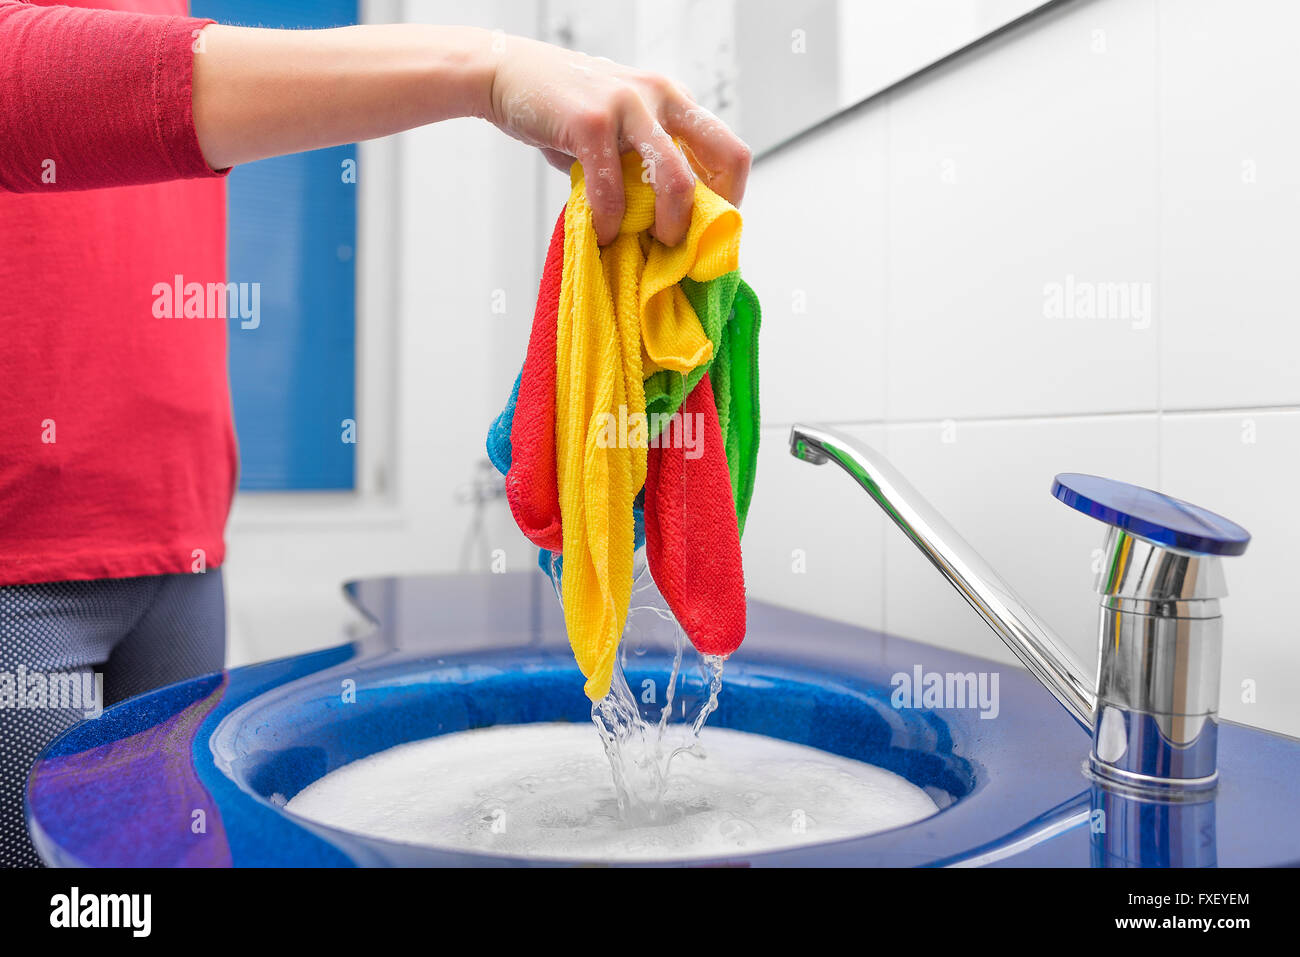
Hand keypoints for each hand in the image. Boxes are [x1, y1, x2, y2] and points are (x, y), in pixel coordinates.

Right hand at [486, 35, 750, 245]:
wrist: (508, 74)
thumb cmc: (566, 112)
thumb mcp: (618, 132)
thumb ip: (643, 166)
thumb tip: (665, 226)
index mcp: (676, 100)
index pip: (730, 151)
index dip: (729, 198)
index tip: (703, 230)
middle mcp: (663, 96)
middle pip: (726, 157)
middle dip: (712, 212)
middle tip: (685, 241)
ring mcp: (629, 105)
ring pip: (677, 179)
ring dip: (669, 224)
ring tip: (650, 242)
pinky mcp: (591, 121)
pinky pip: (612, 189)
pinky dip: (610, 222)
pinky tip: (603, 233)